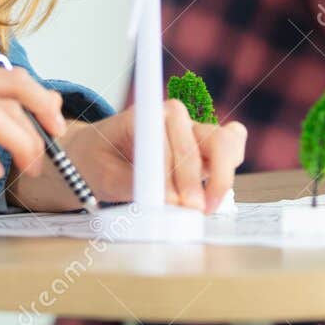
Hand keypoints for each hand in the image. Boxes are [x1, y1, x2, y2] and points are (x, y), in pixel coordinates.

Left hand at [7, 100, 247, 213]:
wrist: (93, 154)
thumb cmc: (95, 159)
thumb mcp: (102, 175)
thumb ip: (132, 185)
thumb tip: (167, 203)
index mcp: (146, 113)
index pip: (172, 138)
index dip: (177, 171)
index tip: (176, 201)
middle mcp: (175, 117)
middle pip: (211, 138)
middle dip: (206, 178)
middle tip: (195, 211)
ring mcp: (192, 130)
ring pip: (227, 143)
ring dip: (222, 176)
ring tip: (205, 208)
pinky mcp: (203, 148)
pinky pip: (231, 150)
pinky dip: (228, 171)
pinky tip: (212, 196)